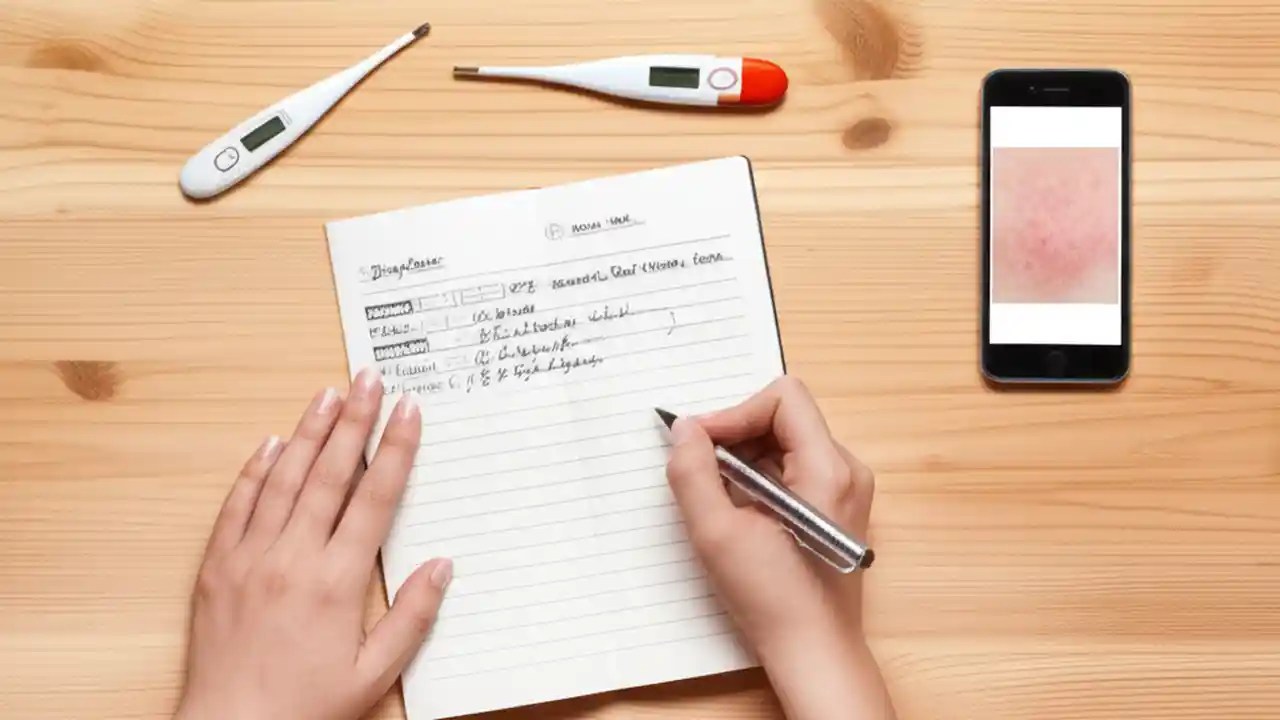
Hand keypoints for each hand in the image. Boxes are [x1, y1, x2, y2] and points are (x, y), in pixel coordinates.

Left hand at [176, 370, 451, 719]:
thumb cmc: (305, 707)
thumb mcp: (374, 675)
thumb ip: (412, 618)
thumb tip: (442, 565)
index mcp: (338, 581)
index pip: (374, 498)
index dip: (395, 449)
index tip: (408, 411)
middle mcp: (294, 557)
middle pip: (331, 474)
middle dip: (355, 421)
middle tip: (370, 379)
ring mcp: (251, 557)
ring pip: (284, 478)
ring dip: (309, 431)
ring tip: (328, 393)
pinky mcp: (218, 566)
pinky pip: (238, 505)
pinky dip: (256, 470)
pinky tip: (272, 443)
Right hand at [665, 376, 893, 719]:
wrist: (814, 651)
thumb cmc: (772, 599)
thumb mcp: (716, 534)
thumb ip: (693, 473)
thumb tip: (685, 430)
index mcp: (828, 469)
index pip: (783, 398)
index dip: (734, 412)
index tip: (699, 444)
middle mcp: (846, 470)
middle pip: (785, 417)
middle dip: (736, 435)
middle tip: (701, 469)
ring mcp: (844, 489)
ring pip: (786, 442)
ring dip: (744, 458)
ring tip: (718, 496)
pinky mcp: (835, 507)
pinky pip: (793, 468)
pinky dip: (759, 478)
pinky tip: (738, 511)